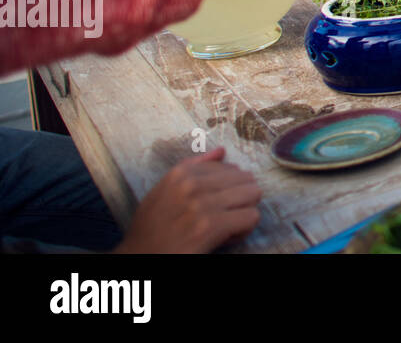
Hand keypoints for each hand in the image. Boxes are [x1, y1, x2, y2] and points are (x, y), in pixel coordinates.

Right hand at [115, 148, 261, 253]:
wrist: (138, 258)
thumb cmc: (151, 229)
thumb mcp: (162, 192)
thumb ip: (192, 168)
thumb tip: (222, 151)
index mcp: (181, 173)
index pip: (229, 167)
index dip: (227, 188)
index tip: (216, 204)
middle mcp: (192, 184)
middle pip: (245, 178)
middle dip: (241, 198)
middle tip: (225, 215)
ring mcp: (202, 204)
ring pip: (253, 193)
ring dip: (245, 211)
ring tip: (228, 224)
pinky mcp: (211, 226)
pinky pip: (251, 216)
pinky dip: (245, 229)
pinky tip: (228, 237)